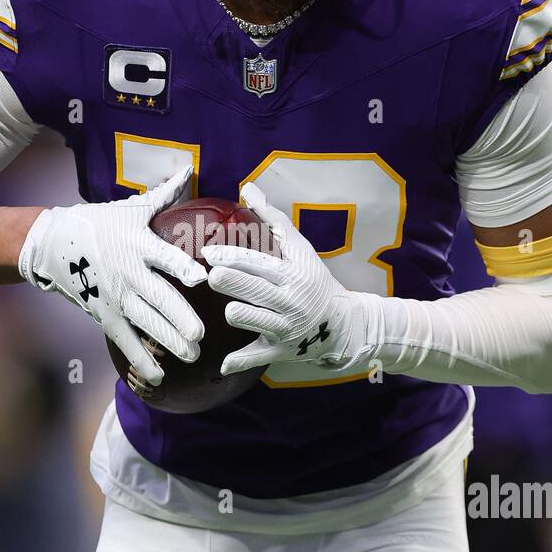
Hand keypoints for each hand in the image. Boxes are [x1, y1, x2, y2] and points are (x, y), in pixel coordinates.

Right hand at [18, 166, 205, 384]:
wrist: (53, 244)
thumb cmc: (100, 223)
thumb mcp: (131, 208)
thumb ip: (164, 194)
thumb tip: (189, 170)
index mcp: (139, 244)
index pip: (164, 256)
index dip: (182, 267)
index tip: (200, 279)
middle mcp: (129, 273)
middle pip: (158, 298)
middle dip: (180, 318)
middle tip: (200, 336)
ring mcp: (115, 296)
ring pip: (145, 323)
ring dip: (167, 341)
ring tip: (191, 356)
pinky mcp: (104, 314)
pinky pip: (124, 340)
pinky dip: (139, 359)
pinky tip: (158, 377)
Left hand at [201, 181, 371, 375]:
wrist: (342, 322)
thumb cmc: (313, 278)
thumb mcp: (299, 248)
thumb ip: (271, 218)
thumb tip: (247, 188)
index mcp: (290, 273)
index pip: (258, 262)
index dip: (233, 256)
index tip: (209, 252)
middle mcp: (288, 299)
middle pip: (253, 288)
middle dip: (231, 281)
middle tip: (211, 275)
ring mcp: (284, 327)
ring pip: (254, 320)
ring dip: (238, 314)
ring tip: (228, 308)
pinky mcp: (280, 350)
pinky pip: (256, 356)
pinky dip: (240, 361)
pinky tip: (222, 363)